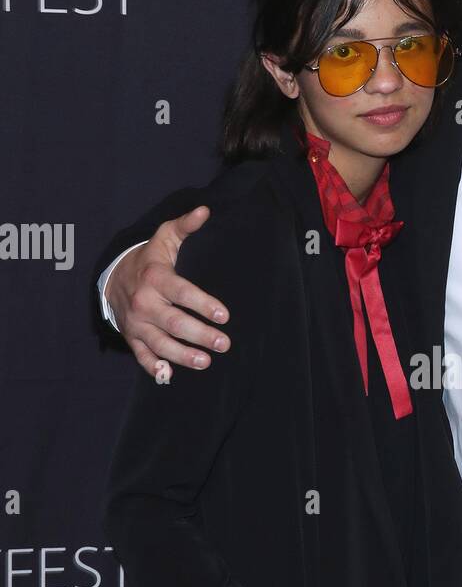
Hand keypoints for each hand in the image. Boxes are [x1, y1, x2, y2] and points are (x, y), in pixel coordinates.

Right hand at [106, 206, 230, 379]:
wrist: (112, 277)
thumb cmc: (149, 259)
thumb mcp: (164, 238)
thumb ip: (186, 226)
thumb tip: (205, 211)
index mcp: (155, 278)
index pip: (182, 293)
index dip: (203, 304)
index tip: (225, 316)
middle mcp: (144, 302)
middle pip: (174, 322)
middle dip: (200, 335)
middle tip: (224, 344)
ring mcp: (137, 323)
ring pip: (160, 343)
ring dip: (183, 355)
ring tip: (206, 362)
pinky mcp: (132, 337)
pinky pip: (142, 356)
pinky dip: (154, 367)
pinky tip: (170, 375)